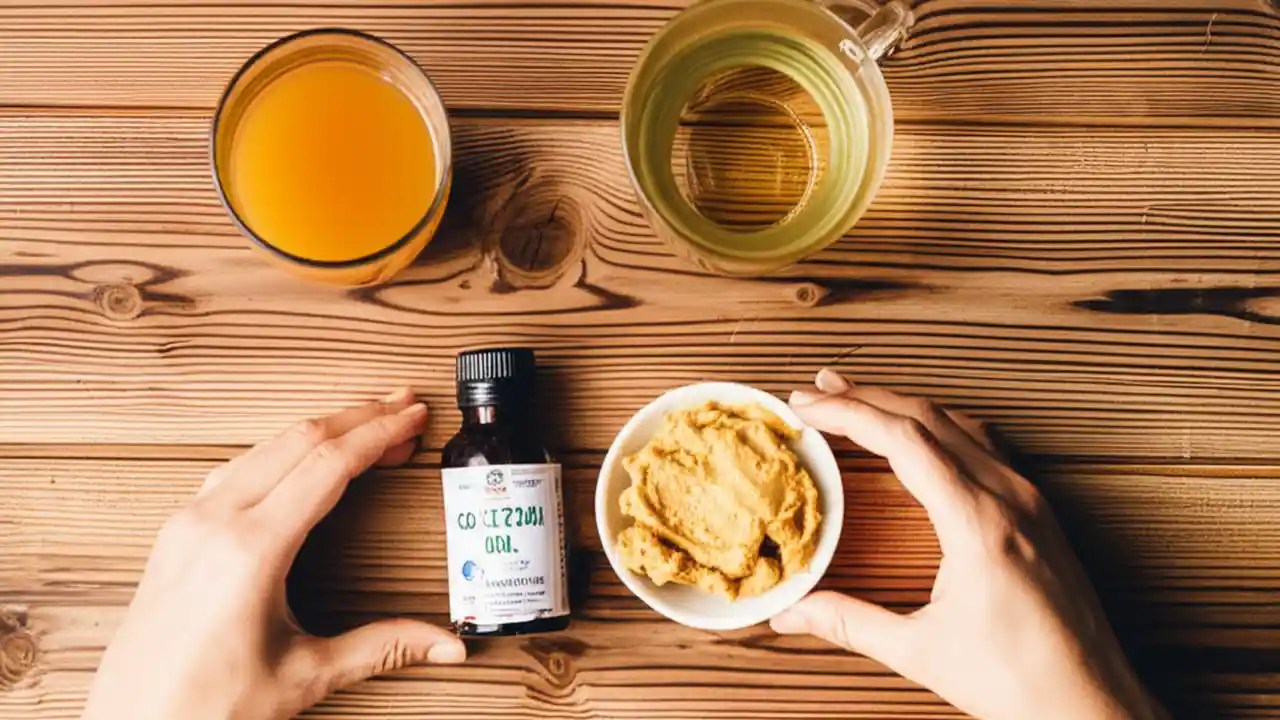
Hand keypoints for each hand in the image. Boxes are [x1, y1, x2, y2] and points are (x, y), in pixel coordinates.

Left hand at [82, 389, 465, 719]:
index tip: (413, 416)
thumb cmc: (201, 708)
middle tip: (403, 405)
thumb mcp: (304, 676)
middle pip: (298, 440)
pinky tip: (302, 458)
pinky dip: (282, 451)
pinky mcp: (176, 535)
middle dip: (359, 416)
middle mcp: (213, 524)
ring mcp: (188, 524)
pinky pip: (235, 470)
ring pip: (264, 448)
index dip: (379, 433)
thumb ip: (381, 647)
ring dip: (320, 429)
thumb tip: (446, 644)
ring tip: (365, 425)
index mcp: (249, 550)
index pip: (329, 464)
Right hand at [772, 370, 1164, 719]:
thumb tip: (788, 613)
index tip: (806, 405)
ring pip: (960, 424)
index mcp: (978, 523)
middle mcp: (1010, 499)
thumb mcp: (921, 651)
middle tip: (817, 389)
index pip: (904, 439)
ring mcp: (1031, 501)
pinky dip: (941, 427)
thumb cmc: (1020, 683)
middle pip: (929, 417)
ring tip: (859, 399)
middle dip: (867, 397)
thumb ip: (849, 622)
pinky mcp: (1042, 514)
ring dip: (905, 406)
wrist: (1093, 707)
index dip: (848, 413)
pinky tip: (923, 435)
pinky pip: (987, 445)